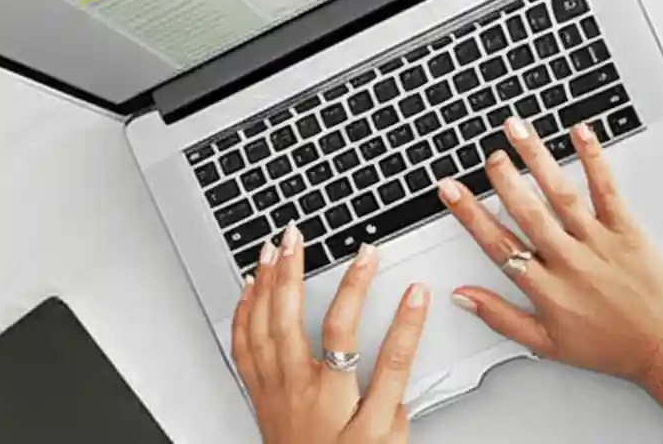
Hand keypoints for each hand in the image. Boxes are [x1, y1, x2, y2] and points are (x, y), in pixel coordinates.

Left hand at [231, 225, 429, 443]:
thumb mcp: (389, 443)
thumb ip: (397, 400)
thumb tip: (403, 352)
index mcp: (348, 412)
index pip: (386, 360)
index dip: (406, 323)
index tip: (417, 292)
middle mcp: (309, 397)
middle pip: (312, 327)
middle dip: (310, 276)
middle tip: (309, 239)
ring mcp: (279, 393)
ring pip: (270, 328)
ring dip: (271, 281)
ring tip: (277, 247)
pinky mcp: (260, 395)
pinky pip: (245, 347)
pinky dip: (246, 312)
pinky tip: (251, 288)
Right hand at [437, 117, 662, 437]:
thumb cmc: (610, 347)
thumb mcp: (546, 344)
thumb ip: (500, 317)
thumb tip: (462, 297)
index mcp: (546, 289)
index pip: (498, 245)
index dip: (470, 215)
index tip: (451, 190)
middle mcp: (569, 262)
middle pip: (527, 213)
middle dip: (504, 179)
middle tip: (489, 155)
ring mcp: (599, 243)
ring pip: (561, 194)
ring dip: (537, 159)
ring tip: (518, 131)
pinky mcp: (627, 231)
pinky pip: (607, 190)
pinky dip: (592, 159)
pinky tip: (579, 134)